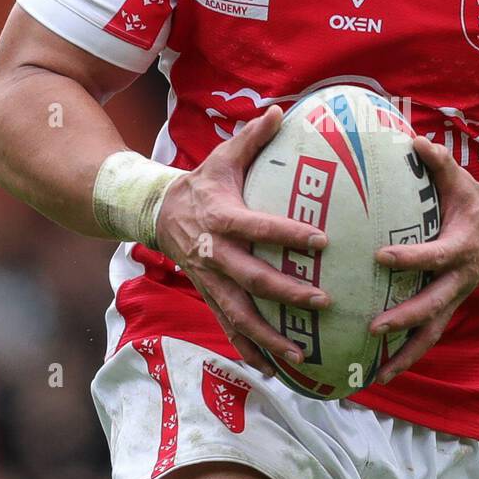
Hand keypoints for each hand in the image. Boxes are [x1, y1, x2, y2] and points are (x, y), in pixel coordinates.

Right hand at [155, 105, 329, 377]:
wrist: (155, 212)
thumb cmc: (201, 182)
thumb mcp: (222, 157)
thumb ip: (253, 137)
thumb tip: (282, 108)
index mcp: (222, 218)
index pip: (259, 227)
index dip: (288, 233)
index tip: (322, 239)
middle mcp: (214, 254)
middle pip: (252, 278)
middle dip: (287, 292)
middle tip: (323, 301)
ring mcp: (209, 280)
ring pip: (239, 313)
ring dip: (269, 335)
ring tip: (300, 353)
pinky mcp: (209, 296)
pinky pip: (230, 327)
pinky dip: (249, 349)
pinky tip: (273, 370)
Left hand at [368, 135, 478, 384]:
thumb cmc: (474, 201)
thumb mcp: (461, 180)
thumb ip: (437, 163)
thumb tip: (414, 140)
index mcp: (460, 247)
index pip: (433, 256)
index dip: (410, 258)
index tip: (380, 256)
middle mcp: (459, 279)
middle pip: (433, 305)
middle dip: (405, 318)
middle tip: (374, 326)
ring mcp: (455, 298)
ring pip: (432, 332)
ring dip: (406, 354)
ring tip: (377, 374)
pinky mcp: (449, 307)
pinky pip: (429, 336)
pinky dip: (408, 356)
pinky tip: (381, 371)